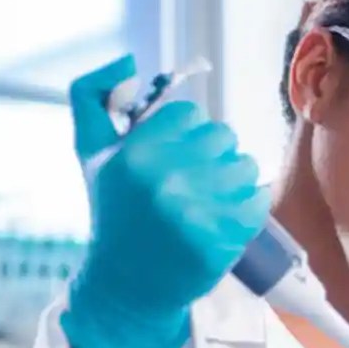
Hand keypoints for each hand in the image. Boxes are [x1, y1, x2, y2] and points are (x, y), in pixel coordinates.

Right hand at [60, 55, 269, 347]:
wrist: (125, 286)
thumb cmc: (113, 214)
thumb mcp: (90, 153)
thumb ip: (92, 95)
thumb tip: (127, 61)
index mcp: (135, 153)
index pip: (190, 114)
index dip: (183, 135)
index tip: (170, 158)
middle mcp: (166, 178)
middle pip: (222, 136)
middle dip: (210, 156)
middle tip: (190, 182)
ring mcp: (198, 210)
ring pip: (244, 165)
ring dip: (231, 181)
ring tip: (206, 202)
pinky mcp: (224, 238)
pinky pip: (258, 198)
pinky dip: (247, 206)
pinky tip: (222, 218)